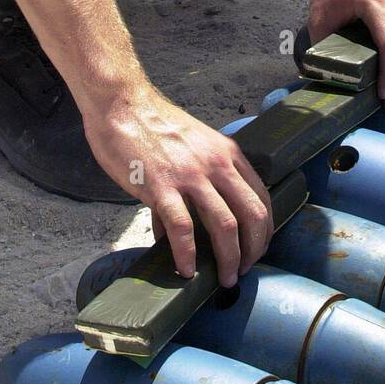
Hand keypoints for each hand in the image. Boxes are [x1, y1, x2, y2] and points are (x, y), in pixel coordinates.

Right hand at [82, 86, 272, 286]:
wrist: (121, 104)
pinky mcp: (162, 186)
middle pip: (252, 215)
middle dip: (253, 250)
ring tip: (224, 279)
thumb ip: (200, 179)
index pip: (261, 197)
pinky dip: (187, 255)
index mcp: (227, 153)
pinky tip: (184, 269)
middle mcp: (216, 164)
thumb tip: (187, 224)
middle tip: (244, 271)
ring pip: (225, 226)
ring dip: (229, 259)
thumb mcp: (193, 145)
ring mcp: (190, 175)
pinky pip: (183, 228)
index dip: (263, 230)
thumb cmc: (152, 124)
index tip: (255, 249)